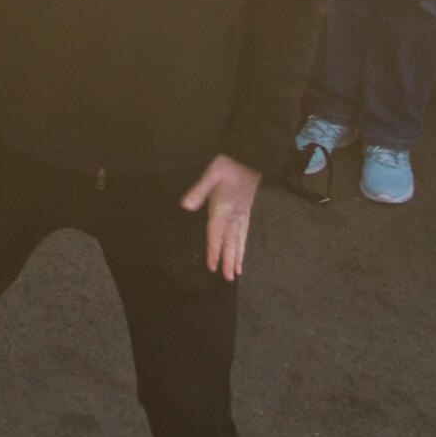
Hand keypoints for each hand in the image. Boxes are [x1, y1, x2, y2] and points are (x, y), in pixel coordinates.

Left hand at [183, 153, 263, 281]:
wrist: (250, 157)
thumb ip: (198, 190)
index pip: (216, 234)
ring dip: (237, 256)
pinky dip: (243, 244)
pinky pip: (245, 232)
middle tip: (228, 279)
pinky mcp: (246, 210)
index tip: (212, 267)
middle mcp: (234, 215)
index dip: (214, 251)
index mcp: (223, 209)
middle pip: (230, 242)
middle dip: (228, 260)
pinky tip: (242, 250)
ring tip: (237, 272)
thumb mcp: (211, 174)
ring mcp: (241, 213)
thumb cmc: (229, 165)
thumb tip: (185, 205)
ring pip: (239, 239)